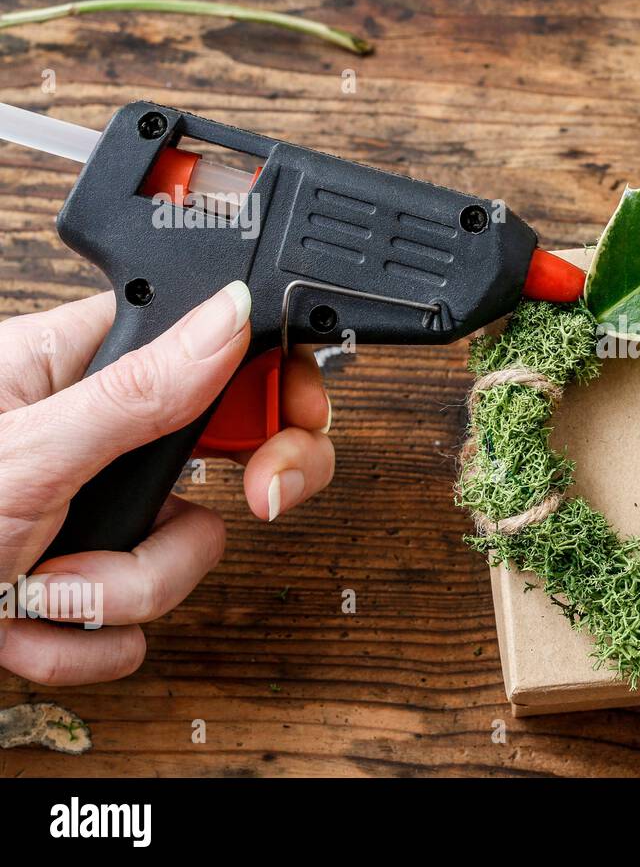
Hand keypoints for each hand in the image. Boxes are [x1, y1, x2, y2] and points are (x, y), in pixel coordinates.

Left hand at [0, 282, 333, 684]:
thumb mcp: (25, 452)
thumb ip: (138, 391)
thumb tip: (229, 314)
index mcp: (74, 369)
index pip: (213, 347)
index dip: (272, 380)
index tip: (299, 418)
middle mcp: (97, 438)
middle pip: (231, 451)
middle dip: (235, 498)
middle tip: (259, 500)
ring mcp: (96, 516)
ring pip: (192, 549)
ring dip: (120, 588)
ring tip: (41, 585)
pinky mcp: (86, 588)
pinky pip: (142, 621)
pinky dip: (79, 638)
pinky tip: (17, 620)